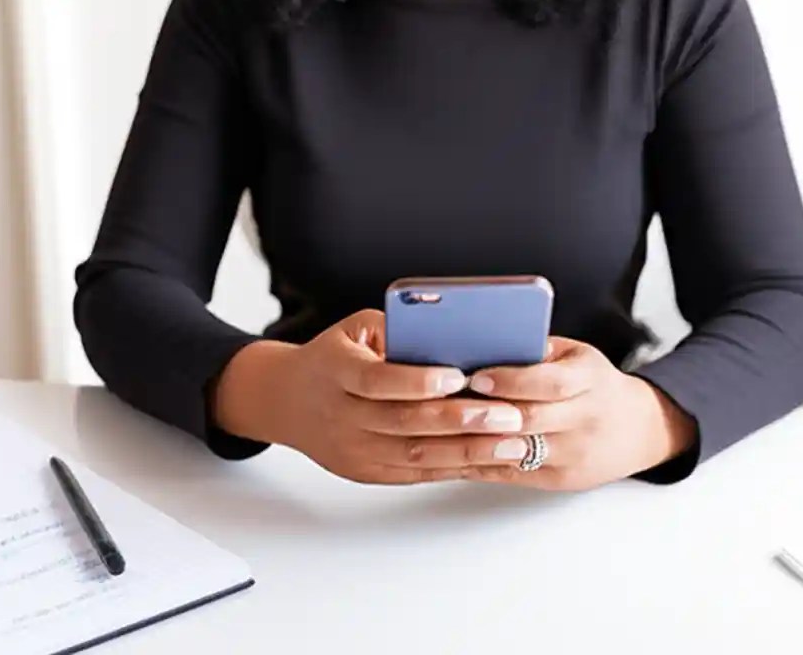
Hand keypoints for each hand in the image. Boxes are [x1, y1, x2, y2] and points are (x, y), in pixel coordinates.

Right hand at [214, 310, 544, 484]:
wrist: (288, 401)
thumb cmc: (334, 357)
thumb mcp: (354, 330)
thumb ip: (399, 331)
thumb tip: (458, 334)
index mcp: (334, 370)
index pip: (376, 380)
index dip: (418, 381)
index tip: (459, 376)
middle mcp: (340, 414)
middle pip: (403, 422)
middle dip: (461, 420)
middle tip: (509, 414)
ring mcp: (351, 449)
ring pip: (415, 455)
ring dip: (469, 450)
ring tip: (515, 442)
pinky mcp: (365, 472)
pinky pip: (416, 472)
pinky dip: (456, 466)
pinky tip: (490, 458)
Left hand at [460, 338, 697, 490]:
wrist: (637, 429)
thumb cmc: (593, 385)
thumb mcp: (575, 356)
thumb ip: (534, 349)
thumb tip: (478, 340)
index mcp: (590, 380)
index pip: (552, 383)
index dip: (513, 380)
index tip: (477, 376)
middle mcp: (585, 419)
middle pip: (530, 421)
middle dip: (481, 415)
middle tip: (438, 407)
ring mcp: (573, 455)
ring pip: (513, 453)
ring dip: (466, 445)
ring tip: (425, 436)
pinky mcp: (559, 479)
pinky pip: (508, 474)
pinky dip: (472, 465)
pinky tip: (442, 458)